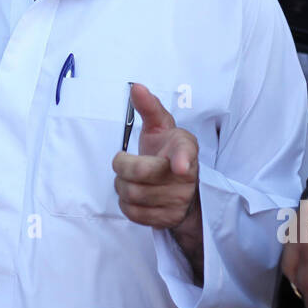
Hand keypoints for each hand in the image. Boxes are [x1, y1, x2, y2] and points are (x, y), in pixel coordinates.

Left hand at [112, 83, 202, 273]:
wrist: (182, 186)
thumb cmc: (166, 151)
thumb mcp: (161, 127)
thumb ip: (149, 107)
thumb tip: (136, 87)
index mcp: (185, 148)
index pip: (186, 153)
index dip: (182, 160)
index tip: (180, 167)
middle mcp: (187, 177)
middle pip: (139, 174)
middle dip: (121, 166)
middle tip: (122, 162)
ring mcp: (179, 201)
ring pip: (132, 194)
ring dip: (121, 185)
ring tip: (128, 179)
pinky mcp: (167, 220)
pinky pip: (134, 213)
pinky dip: (126, 203)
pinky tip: (134, 195)